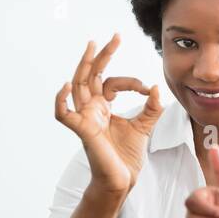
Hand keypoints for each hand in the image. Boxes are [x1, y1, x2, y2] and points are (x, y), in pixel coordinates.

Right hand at [54, 34, 163, 193]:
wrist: (122, 180)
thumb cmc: (127, 156)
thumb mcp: (144, 126)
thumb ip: (151, 107)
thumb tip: (157, 87)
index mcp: (103, 107)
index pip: (112, 82)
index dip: (132, 81)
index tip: (149, 89)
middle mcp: (92, 109)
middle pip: (91, 75)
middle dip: (102, 55)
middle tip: (114, 37)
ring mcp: (85, 118)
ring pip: (78, 86)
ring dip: (84, 65)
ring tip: (92, 46)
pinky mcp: (82, 131)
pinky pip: (64, 114)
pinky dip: (61, 101)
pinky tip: (66, 85)